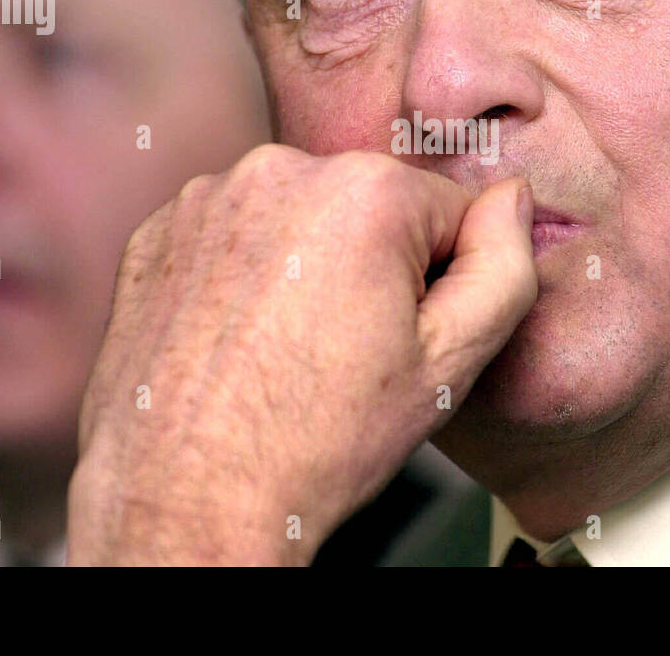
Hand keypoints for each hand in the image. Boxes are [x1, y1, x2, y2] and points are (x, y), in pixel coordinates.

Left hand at [66, 145, 536, 563]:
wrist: (190, 498)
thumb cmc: (316, 442)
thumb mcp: (450, 363)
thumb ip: (505, 266)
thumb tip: (510, 200)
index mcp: (364, 192)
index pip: (447, 212)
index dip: (440, 281)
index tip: (400, 335)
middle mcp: (278, 171)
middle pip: (369, 207)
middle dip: (372, 264)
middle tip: (345, 348)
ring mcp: (208, 199)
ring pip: (300, 218)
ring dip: (306, 263)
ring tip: (288, 346)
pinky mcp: (159, 231)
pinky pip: (234, 233)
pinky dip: (244, 273)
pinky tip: (240, 336)